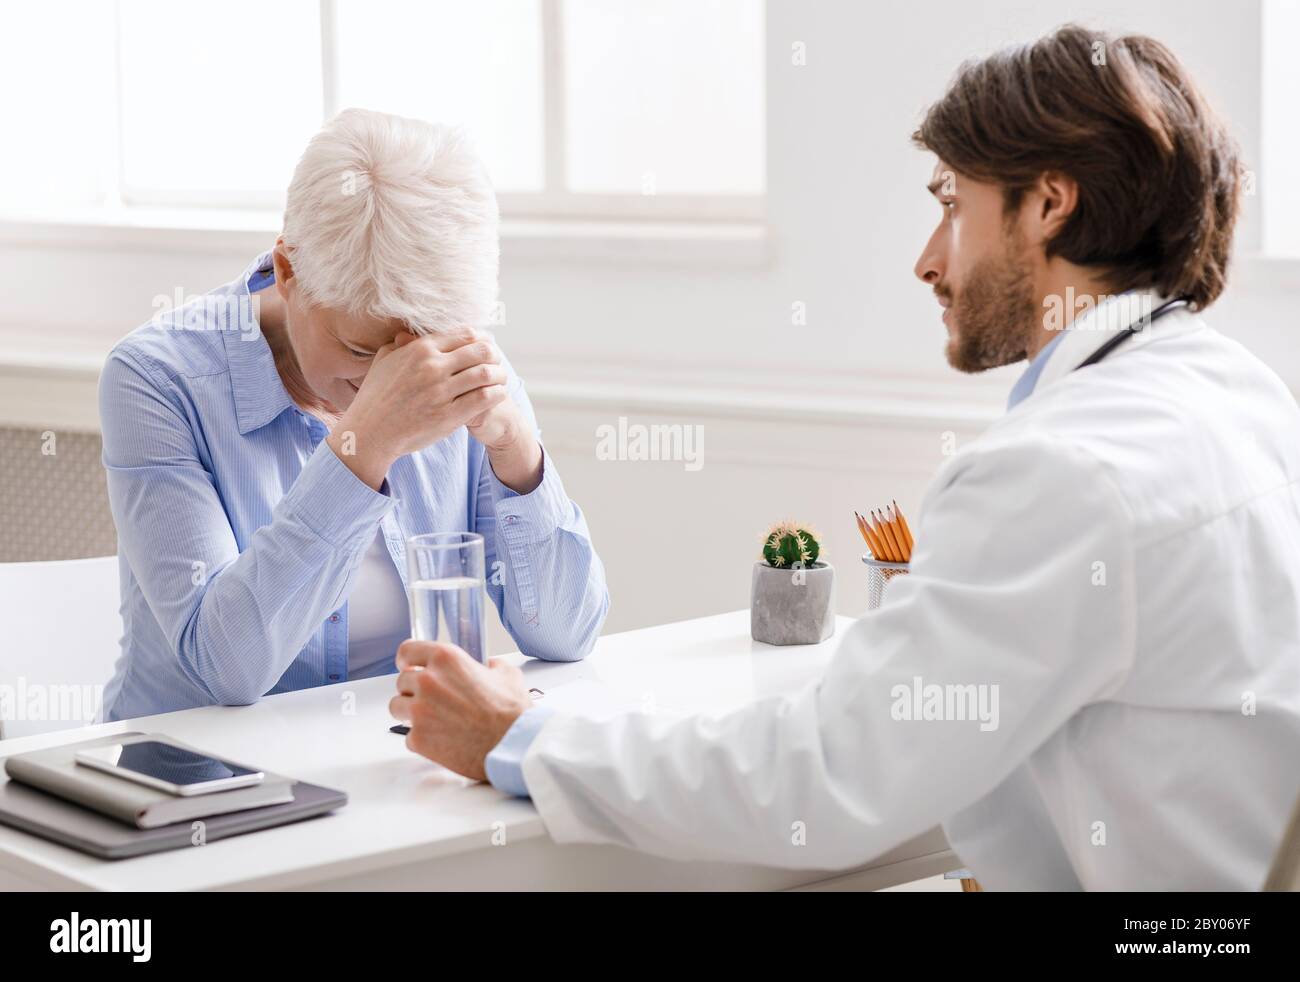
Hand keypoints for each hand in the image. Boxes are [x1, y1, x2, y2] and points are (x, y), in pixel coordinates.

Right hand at [328, 329, 506, 488]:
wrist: (369, 432)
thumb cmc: (375, 396)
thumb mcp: (384, 361)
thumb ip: (401, 344)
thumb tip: (410, 334)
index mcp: (420, 349)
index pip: (465, 334)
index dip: (482, 339)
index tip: (486, 347)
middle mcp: (432, 366)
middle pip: (481, 350)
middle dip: (495, 355)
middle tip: (497, 363)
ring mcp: (441, 391)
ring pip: (486, 373)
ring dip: (499, 375)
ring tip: (501, 379)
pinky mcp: (448, 415)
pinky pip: (484, 398)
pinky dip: (497, 394)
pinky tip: (497, 394)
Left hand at [389, 641, 532, 781]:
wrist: (513, 746)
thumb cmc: (511, 712)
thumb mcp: (508, 675)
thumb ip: (492, 666)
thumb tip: (490, 667)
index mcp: (446, 659)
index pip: (407, 651)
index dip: (408, 660)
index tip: (409, 666)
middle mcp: (428, 681)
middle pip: (401, 681)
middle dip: (414, 690)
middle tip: (433, 699)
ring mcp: (419, 711)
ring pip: (397, 706)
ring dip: (411, 712)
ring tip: (433, 719)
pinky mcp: (418, 739)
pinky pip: (408, 735)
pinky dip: (422, 738)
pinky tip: (442, 738)